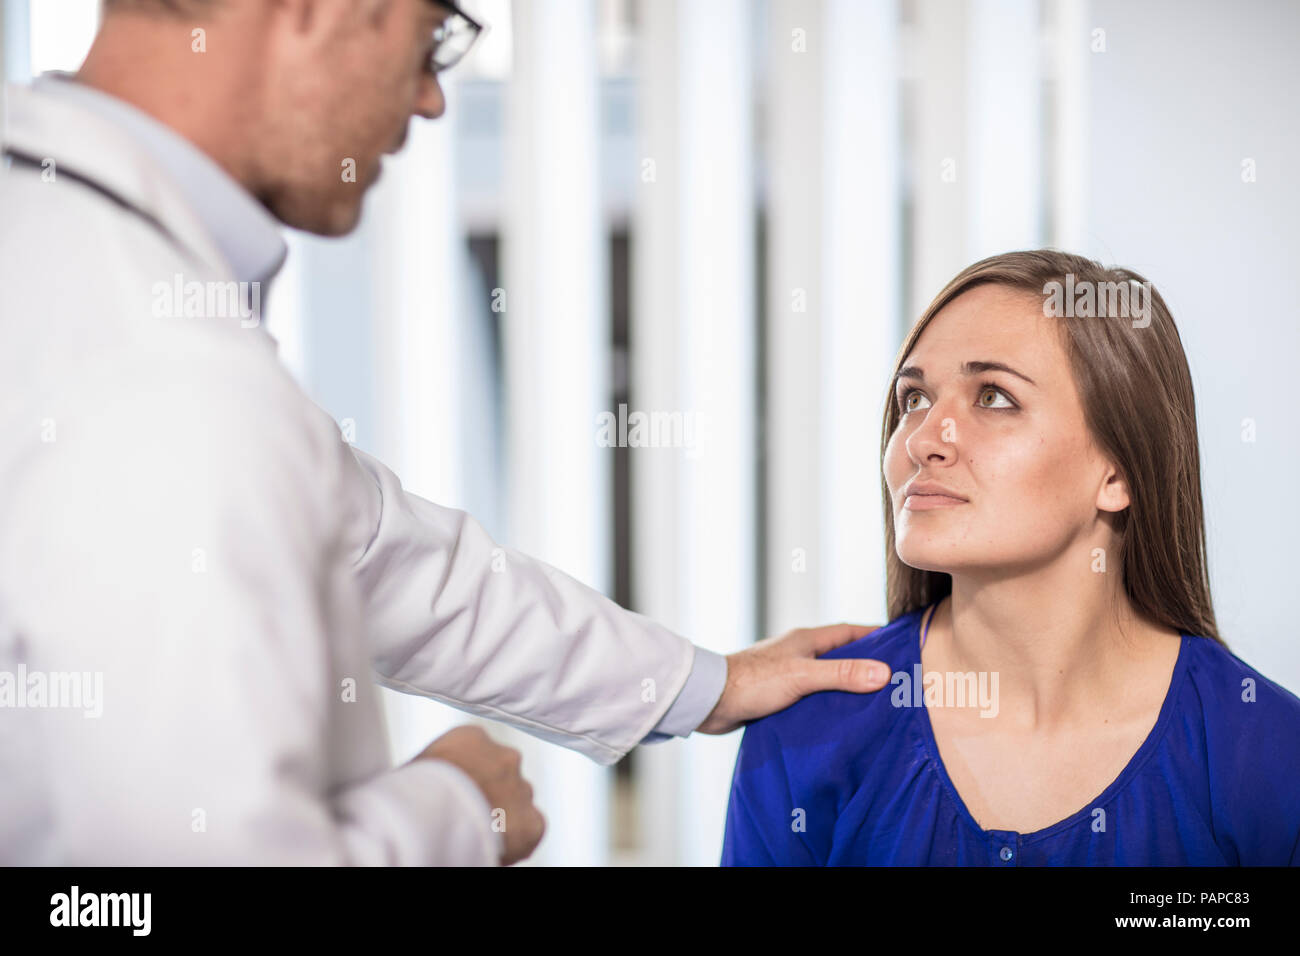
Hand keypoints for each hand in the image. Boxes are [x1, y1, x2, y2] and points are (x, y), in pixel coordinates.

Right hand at [413, 725, 544, 865]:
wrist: (430, 817)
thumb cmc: (410, 794)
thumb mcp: (415, 767)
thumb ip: (435, 768)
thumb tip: (424, 784)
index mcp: (472, 738)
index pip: (477, 756)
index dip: (468, 780)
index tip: (455, 797)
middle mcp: (504, 756)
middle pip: (502, 778)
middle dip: (491, 796)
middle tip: (468, 819)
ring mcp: (522, 788)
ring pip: (518, 804)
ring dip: (504, 817)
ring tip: (477, 836)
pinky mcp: (533, 823)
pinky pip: (531, 830)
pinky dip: (518, 842)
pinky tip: (495, 848)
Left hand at [695, 623, 889, 734]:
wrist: (711, 701)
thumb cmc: (753, 681)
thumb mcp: (803, 676)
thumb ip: (842, 674)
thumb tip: (884, 673)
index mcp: (807, 639)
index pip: (851, 632)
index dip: (877, 638)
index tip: (903, 647)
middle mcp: (800, 653)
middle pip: (842, 656)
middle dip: (867, 666)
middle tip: (896, 683)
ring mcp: (790, 674)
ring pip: (828, 679)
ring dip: (847, 689)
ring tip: (877, 706)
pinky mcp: (780, 696)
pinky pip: (813, 697)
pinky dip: (829, 705)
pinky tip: (841, 721)